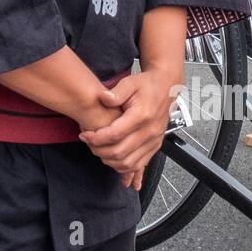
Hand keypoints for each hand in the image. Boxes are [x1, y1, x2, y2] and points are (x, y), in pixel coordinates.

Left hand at [79, 70, 177, 189]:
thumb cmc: (147, 84)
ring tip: (98, 150)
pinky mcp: (155, 146)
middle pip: (120, 152)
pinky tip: (113, 161)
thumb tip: (103, 97)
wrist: (166, 88)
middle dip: (99, 150)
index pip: (115, 134)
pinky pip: (139, 164)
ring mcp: (153, 141)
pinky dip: (124, 167)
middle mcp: (149, 131)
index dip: (96, 138)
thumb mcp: (130, 82)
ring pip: (129, 163)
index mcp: (142, 116)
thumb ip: (116, 92)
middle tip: (88, 143)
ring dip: (110, 161)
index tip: (85, 135)